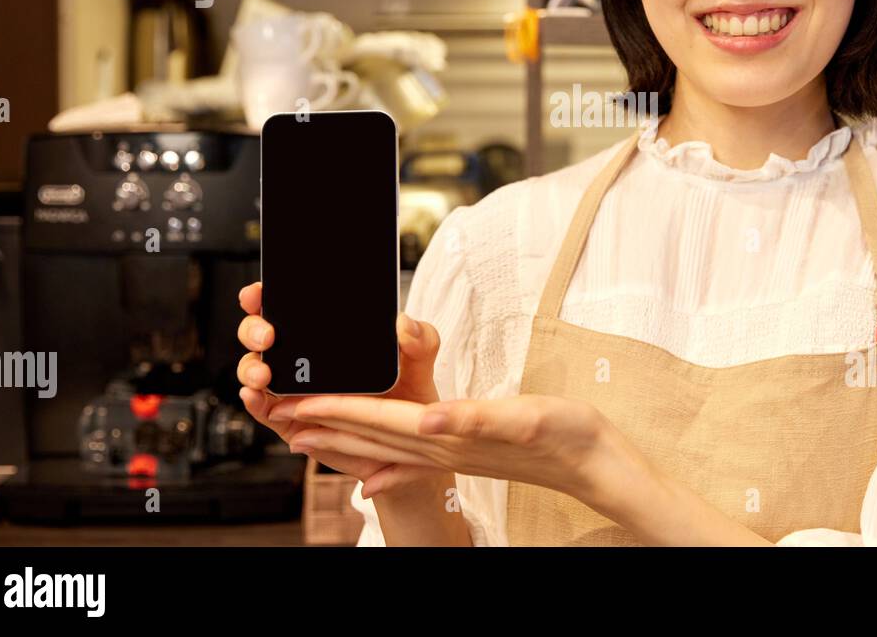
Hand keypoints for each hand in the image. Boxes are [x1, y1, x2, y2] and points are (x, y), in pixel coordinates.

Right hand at [235, 281, 449, 491]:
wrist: (408, 443)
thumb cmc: (408, 396)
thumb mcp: (418, 365)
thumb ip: (420, 341)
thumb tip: (405, 323)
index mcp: (327, 335)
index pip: (290, 306)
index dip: (268, 295)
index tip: (260, 291)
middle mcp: (304, 358)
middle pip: (262, 333)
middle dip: (253, 328)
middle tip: (268, 335)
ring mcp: (293, 389)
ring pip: (256, 370)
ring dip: (251, 367)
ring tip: (263, 374)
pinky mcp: (291, 420)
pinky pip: (264, 409)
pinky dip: (254, 402)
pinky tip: (255, 396)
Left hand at [272, 391, 625, 501]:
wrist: (596, 463)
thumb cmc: (568, 437)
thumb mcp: (525, 416)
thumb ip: (473, 417)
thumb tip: (427, 417)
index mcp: (453, 435)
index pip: (381, 422)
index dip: (337, 410)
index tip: (296, 402)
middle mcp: (446, 449)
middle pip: (371, 437)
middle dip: (323, 426)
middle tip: (279, 414)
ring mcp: (455, 455)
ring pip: (384, 448)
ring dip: (342, 440)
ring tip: (304, 432)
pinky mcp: (468, 454)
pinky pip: (411, 459)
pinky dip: (382, 463)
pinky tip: (368, 474)